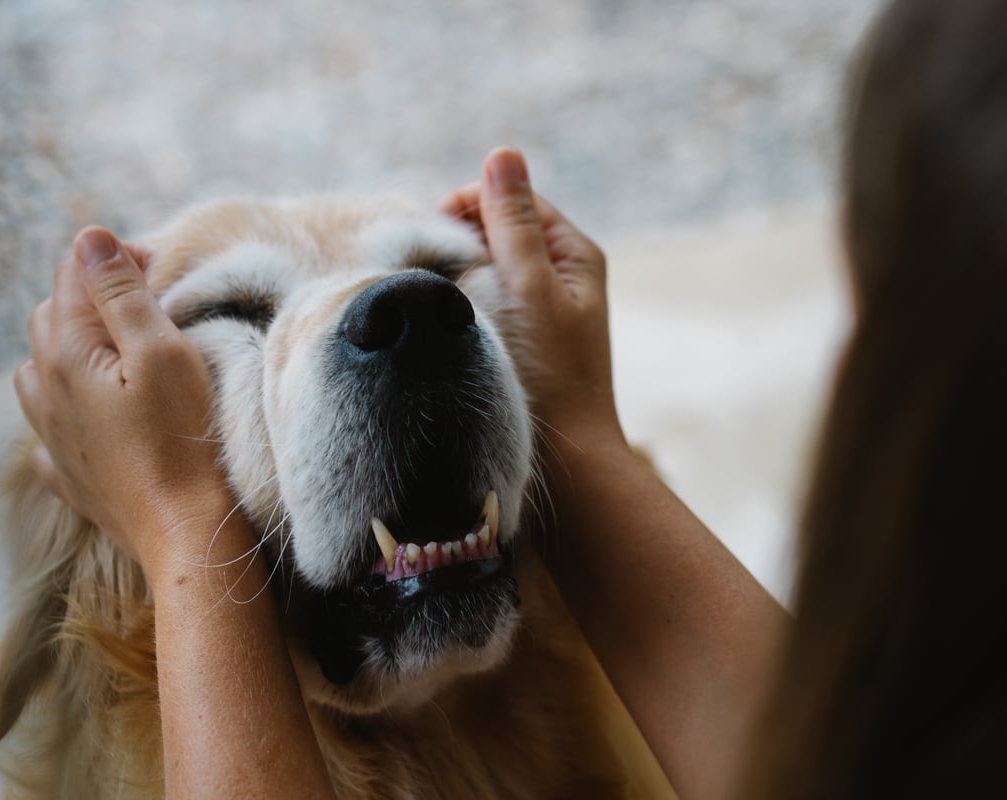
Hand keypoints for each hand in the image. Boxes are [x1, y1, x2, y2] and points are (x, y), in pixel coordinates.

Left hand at [14, 226, 233, 580]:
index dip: (119, 260)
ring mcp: (51, 436)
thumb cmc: (183, 438)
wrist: (186, 530)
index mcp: (66, 354)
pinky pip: (49, 426)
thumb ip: (121, 294)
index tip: (163, 270)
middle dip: (94, 298)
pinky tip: (96, 415)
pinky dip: (67, 406)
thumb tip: (89, 240)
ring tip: (120, 355)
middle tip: (151, 306)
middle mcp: (44, 391)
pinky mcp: (68, 473)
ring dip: (73, 348)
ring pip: (40, 368)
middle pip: (52, 315)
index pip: (76, 276)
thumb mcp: (162, 352)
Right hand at [440, 148, 624, 450]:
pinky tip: (449, 325)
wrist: (568, 460)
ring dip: (459, 273)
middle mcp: (562, 276)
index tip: (433, 236)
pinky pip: (487, 302)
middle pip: (498, 230)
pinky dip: (464, 303)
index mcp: (574, 254)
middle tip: (431, 274)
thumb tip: (501, 152)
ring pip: (488, 268)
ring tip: (439, 301)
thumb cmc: (551, 375)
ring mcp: (542, 308)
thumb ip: (513, 223)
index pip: (513, 198)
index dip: (470, 205)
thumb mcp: (530, 289)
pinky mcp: (524, 338)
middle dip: (461, 240)